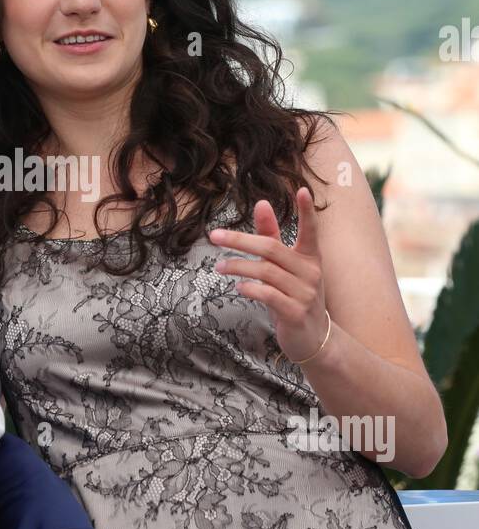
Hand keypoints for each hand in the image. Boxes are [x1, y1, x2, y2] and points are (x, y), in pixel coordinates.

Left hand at [208, 187, 329, 364]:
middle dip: (240, 241)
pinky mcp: (296, 313)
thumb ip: (271, 236)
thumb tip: (261, 203)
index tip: (302, 190)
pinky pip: (268, 295)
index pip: (311, 231)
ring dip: (238, 267)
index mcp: (311, 258)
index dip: (307, 212)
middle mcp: (311, 273)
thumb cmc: (294, 296)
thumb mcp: (284, 266)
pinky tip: (239, 287)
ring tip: (219, 267)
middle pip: (271, 249)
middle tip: (214, 236)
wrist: (313, 338)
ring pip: (266, 272)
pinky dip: (250, 289)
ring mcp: (305, 294)